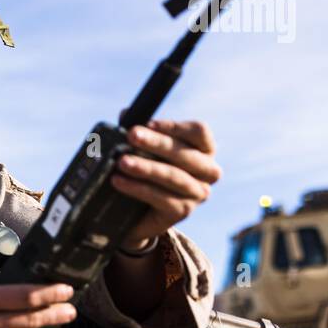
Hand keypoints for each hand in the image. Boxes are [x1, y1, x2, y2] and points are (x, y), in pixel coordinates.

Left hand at [111, 119, 221, 249]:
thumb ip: (139, 131)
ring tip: (122, 162)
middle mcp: (208, 171)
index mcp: (204, 149)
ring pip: (174, 176)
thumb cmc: (145, 172)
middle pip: (185, 154)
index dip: (175, 127)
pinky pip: (161, 198)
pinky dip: (137, 188)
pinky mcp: (183, 212)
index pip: (199, 132)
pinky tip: (119, 182)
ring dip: (146, 167)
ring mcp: (197, 193)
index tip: (149, 124)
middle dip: (157, 143)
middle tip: (131, 135)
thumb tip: (126, 113)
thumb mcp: (143, 149)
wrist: (135, 214)